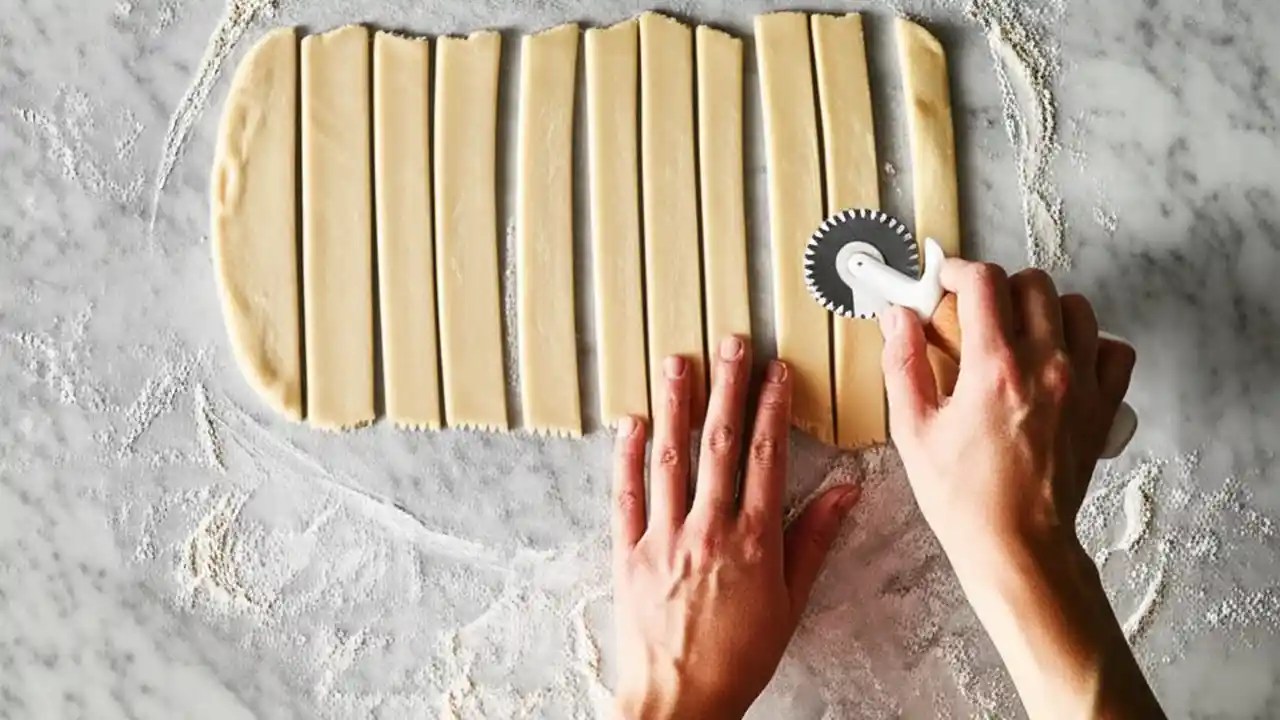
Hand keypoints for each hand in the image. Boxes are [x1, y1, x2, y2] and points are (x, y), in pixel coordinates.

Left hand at [610, 336, 859, 719]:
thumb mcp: (791, 602)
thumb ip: (813, 540)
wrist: (680, 700)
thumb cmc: (738, 657)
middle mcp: (707, 529)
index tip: (774, 372)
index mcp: (753, 539)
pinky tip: (632, 422)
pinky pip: (626, 496)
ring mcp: (664, 538)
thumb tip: (844, 492)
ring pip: (670, 459)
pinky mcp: (629, 553)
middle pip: (718, 444)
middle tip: (730, 344)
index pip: (764, 456)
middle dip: (726, 388)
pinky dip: (627, 457)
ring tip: (678, 363)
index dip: (769, 408)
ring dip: (675, 406)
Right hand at [879, 261, 1161, 717]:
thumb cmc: (964, 497)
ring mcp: (1082, 385)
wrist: (1017, 545)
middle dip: (999, 287)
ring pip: (1077, 308)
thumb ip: (903, 364)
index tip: (945, 282)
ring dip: (1044, 308)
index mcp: (994, 369)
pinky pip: (1113, 349)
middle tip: (976, 312)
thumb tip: (896, 318)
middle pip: (1033, 284)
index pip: (984, 282)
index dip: (958, 271)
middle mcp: (1045, 367)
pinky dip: (1091, 343)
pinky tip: (1062, 359)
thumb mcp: (913, 430)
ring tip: (1019, 332)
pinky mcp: (1104, 407)